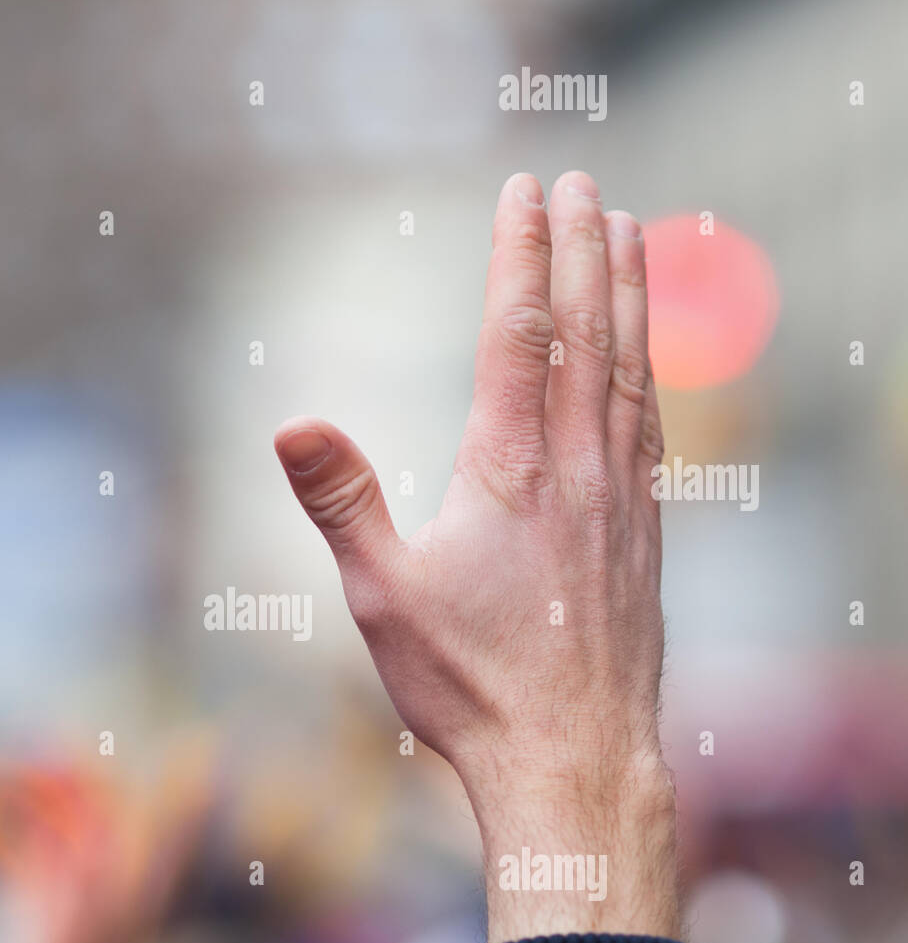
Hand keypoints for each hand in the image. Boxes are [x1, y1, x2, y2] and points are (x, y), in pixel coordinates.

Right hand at [275, 171, 677, 942]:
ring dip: (630, 295)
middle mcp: (577, 469)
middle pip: (588, 332)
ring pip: (632, 370)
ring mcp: (621, 500)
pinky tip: (647, 362)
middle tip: (582, 184)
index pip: (519, 333)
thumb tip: (291, 423)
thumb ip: (342, 501)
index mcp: (510, 470)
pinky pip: (652, 427)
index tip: (524, 191)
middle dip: (583, 248)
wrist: (573, 758)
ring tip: (631, 235)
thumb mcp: (383, 596)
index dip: (520, 253)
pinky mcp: (645, 536)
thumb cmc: (471, 686)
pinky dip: (650, 370)